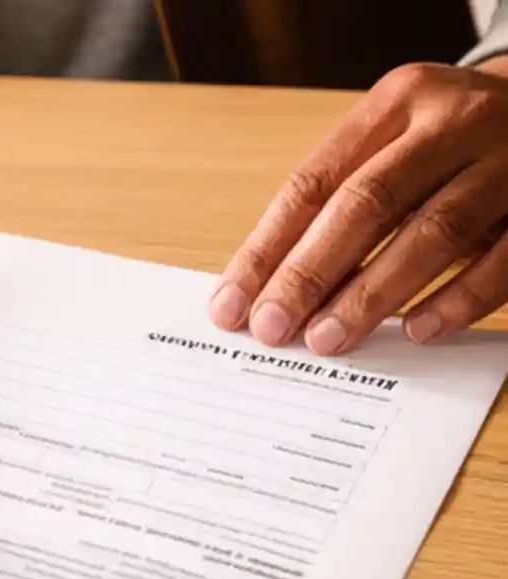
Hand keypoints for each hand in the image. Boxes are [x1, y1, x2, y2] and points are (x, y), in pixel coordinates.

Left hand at [209, 58, 507, 353]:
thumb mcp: (396, 145)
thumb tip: (271, 290)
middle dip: (310, 273)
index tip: (233, 304)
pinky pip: (501, 260)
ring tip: (329, 338)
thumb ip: (341, 202)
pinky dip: (457, 299)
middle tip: (274, 328)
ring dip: (373, 294)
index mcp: (397, 103)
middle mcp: (453, 122)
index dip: (267, 248)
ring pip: (433, 232)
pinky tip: (417, 331)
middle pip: (366, 204)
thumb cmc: (450, 143)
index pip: (313, 182)